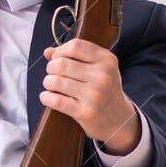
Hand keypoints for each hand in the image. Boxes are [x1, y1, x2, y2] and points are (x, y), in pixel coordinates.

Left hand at [40, 38, 140, 154]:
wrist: (119, 120)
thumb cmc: (104, 89)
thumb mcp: (98, 68)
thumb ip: (74, 56)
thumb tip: (48, 52)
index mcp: (107, 60)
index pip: (74, 46)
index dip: (60, 51)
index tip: (58, 59)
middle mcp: (103, 76)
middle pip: (61, 64)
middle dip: (51, 68)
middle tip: (53, 74)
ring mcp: (95, 95)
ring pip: (55, 81)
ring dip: (48, 83)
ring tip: (52, 86)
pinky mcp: (85, 112)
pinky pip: (55, 100)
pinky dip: (46, 97)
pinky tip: (47, 97)